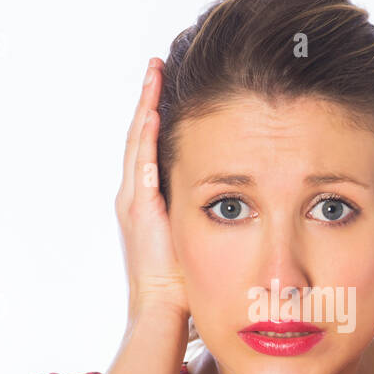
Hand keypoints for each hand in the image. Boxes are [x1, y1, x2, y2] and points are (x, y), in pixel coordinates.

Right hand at [115, 58, 188, 323]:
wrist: (163, 307)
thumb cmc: (184, 283)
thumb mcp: (197, 238)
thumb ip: (210, 213)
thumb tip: (240, 197)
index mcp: (148, 202)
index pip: (151, 148)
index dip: (159, 116)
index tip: (169, 87)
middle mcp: (135, 196)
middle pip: (140, 135)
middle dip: (149, 99)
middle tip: (159, 66)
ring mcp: (133, 199)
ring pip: (138, 140)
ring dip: (146, 106)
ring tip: (155, 74)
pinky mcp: (138, 207)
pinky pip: (141, 162)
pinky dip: (146, 135)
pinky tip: (154, 111)